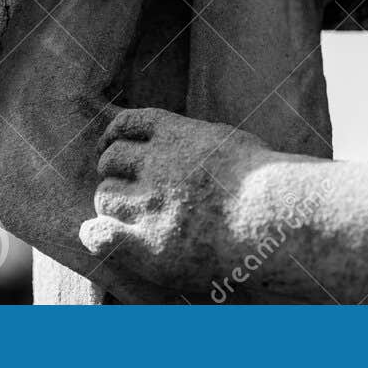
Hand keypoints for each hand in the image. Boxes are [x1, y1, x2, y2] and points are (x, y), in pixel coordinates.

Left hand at [78, 107, 264, 296]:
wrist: (272, 220)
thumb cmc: (265, 183)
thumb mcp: (231, 142)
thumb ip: (199, 139)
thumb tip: (182, 140)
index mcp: (178, 134)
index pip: (127, 124)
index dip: (112, 136)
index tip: (109, 147)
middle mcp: (156, 164)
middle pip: (110, 161)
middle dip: (113, 172)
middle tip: (125, 187)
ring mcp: (150, 204)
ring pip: (105, 198)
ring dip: (111, 204)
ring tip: (125, 215)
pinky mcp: (148, 244)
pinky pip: (100, 235)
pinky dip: (94, 233)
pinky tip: (96, 235)